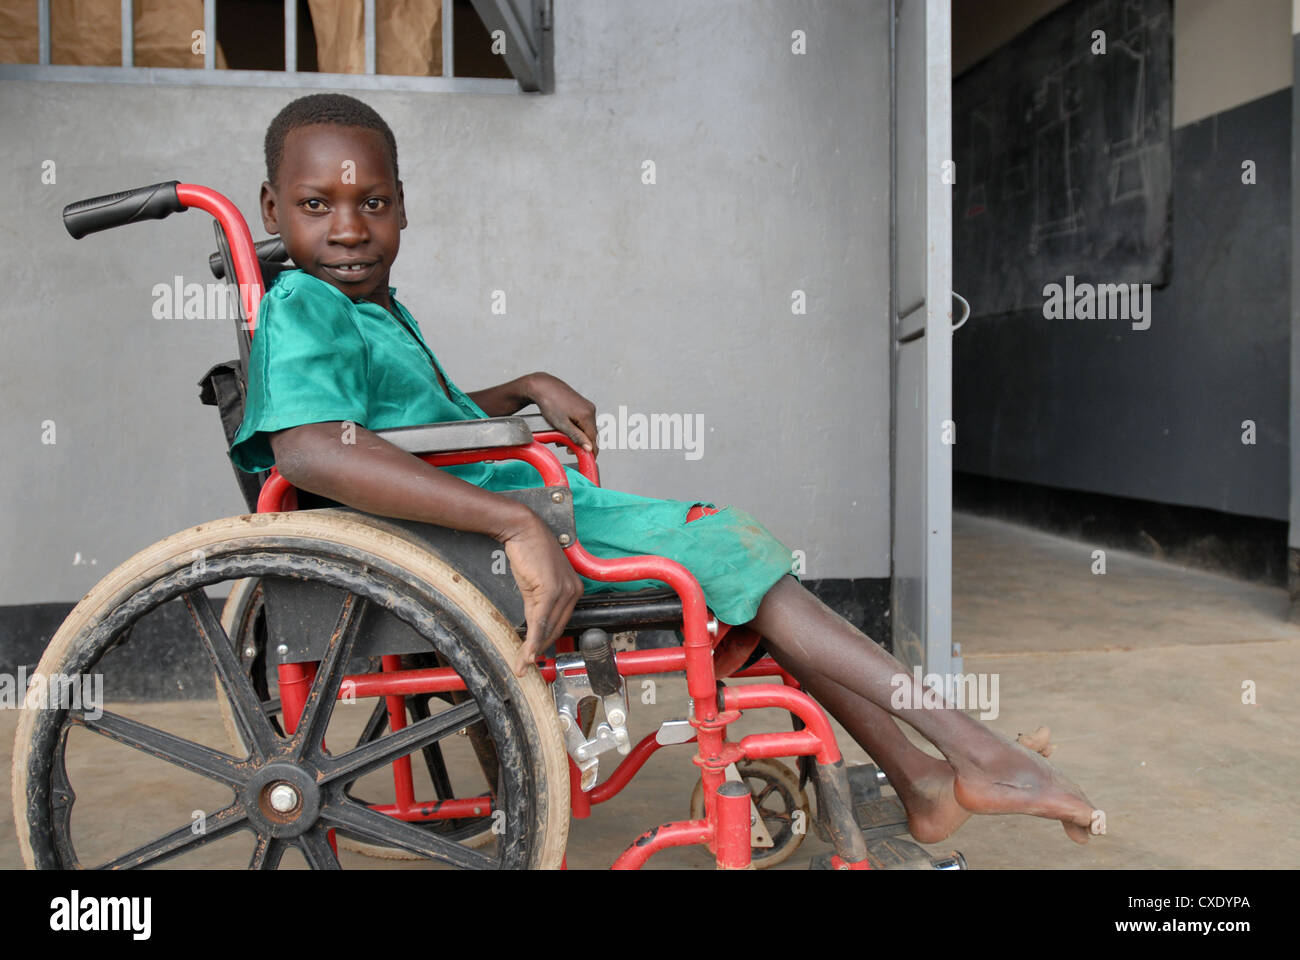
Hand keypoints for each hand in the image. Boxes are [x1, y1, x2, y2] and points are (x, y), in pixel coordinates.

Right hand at [500, 513, 585, 676]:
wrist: (523, 530)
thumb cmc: (529, 552)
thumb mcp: (536, 582)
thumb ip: (539, 603)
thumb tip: (534, 626)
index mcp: (573, 590)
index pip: (560, 622)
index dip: (547, 640)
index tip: (535, 654)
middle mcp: (573, 591)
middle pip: (555, 628)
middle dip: (540, 649)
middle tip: (525, 664)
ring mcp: (563, 591)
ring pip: (548, 628)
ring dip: (533, 649)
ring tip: (522, 663)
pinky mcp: (550, 590)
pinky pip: (540, 620)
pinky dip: (533, 638)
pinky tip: (528, 651)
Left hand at [527, 372, 599, 457]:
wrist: (543, 386)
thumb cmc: (550, 403)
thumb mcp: (562, 425)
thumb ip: (577, 437)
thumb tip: (589, 448)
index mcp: (587, 415)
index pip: (594, 439)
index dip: (590, 452)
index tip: (585, 459)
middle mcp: (591, 410)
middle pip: (591, 434)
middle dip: (580, 444)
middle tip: (565, 448)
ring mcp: (587, 406)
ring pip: (586, 428)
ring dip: (576, 436)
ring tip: (561, 438)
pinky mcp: (583, 405)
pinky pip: (583, 421)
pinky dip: (575, 428)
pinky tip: (564, 429)